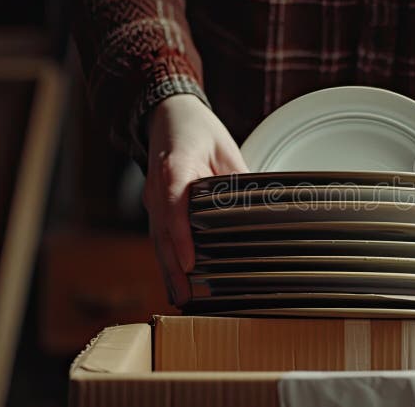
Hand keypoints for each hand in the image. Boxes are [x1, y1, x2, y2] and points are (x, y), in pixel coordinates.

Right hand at [144, 94, 248, 305]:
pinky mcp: (155, 206)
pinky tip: (176, 281)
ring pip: (158, 239)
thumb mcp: (224, 147)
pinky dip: (167, 259)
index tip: (189, 261)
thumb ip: (238, 178)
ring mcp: (153, 198)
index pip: (174, 204)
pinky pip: (160, 235)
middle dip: (172, 267)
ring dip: (167, 271)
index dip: (181, 235)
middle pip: (162, 232)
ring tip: (180, 298)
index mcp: (175, 166)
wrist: (167, 115)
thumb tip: (261, 207)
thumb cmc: (198, 130)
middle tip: (185, 296)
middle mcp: (158, 187)